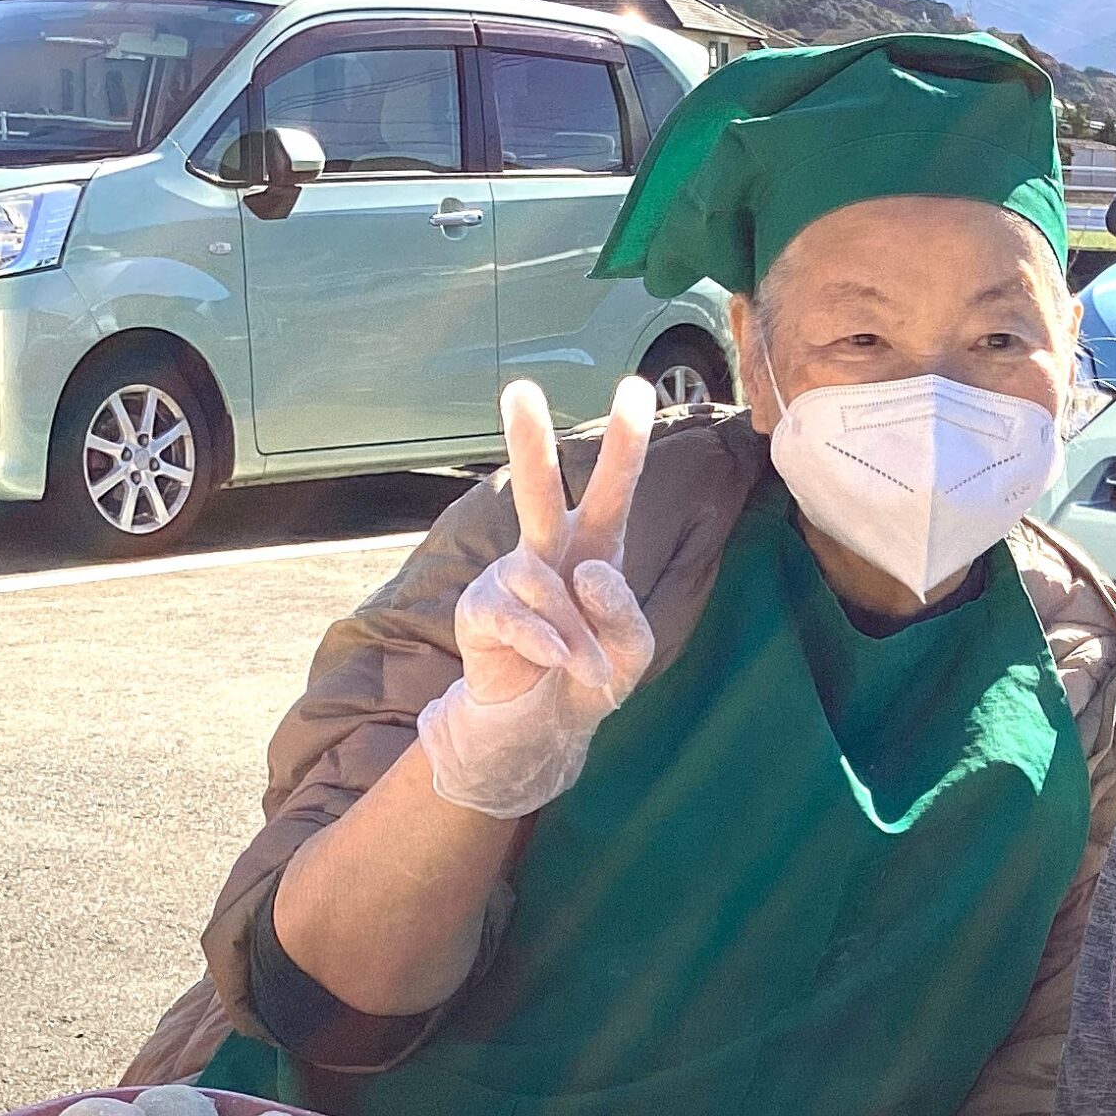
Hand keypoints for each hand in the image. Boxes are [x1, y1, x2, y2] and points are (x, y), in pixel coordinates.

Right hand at [414, 377, 657, 818]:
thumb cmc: (590, 677)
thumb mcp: (631, 652)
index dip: (625, 443)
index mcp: (595, 550)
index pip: (613, 491)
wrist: (541, 730)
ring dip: (576, 634)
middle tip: (518, 389)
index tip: (636, 385)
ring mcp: (509, 578)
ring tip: (588, 670)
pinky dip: (547, 644)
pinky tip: (557, 662)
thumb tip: (585, 571)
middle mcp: (548, 552)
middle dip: (529, 442)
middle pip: (539, 491)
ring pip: (544, 583)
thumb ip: (624, 612)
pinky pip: (518, 617)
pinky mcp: (479, 611)